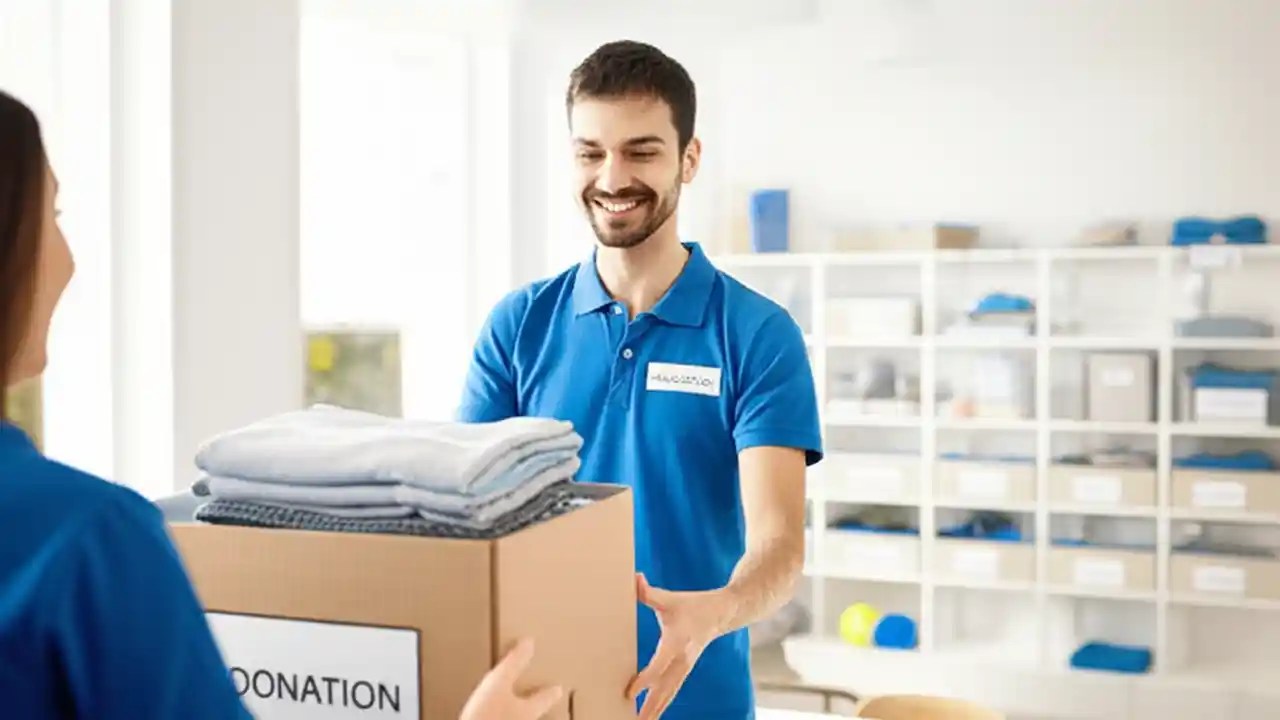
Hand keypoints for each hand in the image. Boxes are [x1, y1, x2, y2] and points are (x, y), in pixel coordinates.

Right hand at [460, 638, 563, 719]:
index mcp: (527, 711)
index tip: (559, 689)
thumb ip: (514, 663)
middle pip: (533, 717)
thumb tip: (529, 643)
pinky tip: (491, 717)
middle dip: (535, 710)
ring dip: (518, 716)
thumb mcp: (498, 684)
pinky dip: (500, 718)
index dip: (550, 693)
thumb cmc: (486, 717)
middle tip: (538, 703)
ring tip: (511, 710)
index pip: (543, 699)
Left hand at [627, 573, 735, 719]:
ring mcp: (685, 668)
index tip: (629, 692)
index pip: (658, 665)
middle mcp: (682, 660)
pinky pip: (672, 691)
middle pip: (663, 689)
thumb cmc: (693, 605)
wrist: (721, 614)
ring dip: (655, 710)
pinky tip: (651, 715)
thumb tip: (635, 579)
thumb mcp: (670, 597)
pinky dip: (662, 704)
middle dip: (649, 706)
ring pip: (668, 694)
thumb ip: (648, 592)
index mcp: (677, 643)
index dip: (644, 680)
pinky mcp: (685, 670)